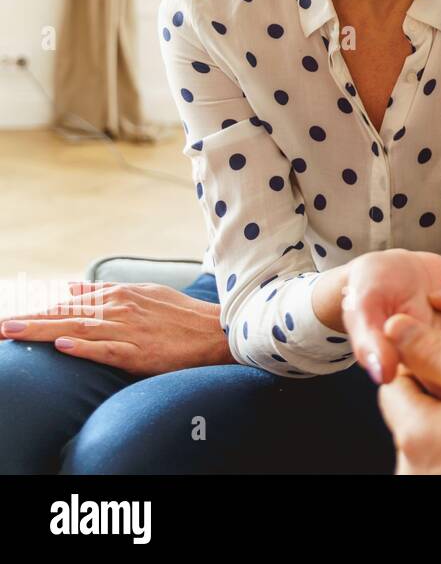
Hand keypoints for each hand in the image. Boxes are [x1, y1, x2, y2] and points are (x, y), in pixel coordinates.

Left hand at [0, 281, 233, 374]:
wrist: (216, 332)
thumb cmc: (178, 315)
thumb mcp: (142, 294)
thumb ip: (106, 293)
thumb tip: (71, 290)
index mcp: (119, 295)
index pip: (66, 303)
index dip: (33, 309)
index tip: (7, 316)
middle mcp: (119, 309)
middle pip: (63, 315)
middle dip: (26, 320)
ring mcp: (128, 331)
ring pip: (76, 330)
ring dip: (41, 331)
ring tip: (11, 332)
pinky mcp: (139, 353)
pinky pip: (107, 350)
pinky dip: (83, 348)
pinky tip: (61, 346)